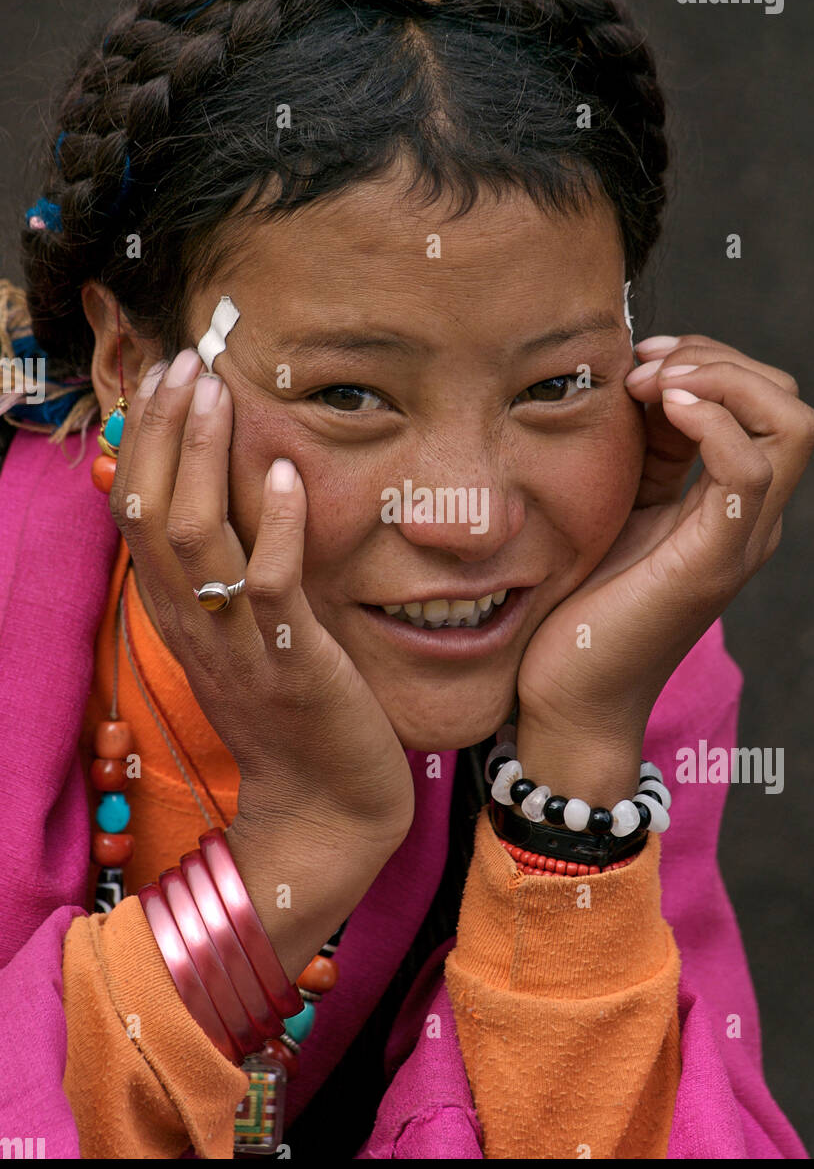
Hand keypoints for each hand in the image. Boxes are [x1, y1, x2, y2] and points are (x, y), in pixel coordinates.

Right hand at [109, 349, 414, 848]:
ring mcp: (236, 643)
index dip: (146, 441)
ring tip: (221, 395)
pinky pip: (272, 586)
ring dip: (207, 459)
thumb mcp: (242, 632)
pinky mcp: (291, 662)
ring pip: (197, 538)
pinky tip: (289, 475)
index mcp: (176, 612)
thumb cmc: (290, 707)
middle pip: (153, 511)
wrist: (324, 805)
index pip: (135, 513)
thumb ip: (226, 569)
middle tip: (188, 363)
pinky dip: (279, 526)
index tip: (165, 379)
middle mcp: (191, 622)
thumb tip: (228, 492)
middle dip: (167, 431)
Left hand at [514, 333, 813, 779]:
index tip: (638, 360)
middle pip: (786, 403)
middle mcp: (746, 519)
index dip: (708, 361)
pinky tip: (663, 406)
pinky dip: (715, 422)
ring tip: (652, 384)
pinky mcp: (712, 564)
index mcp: (723, 504)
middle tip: (644, 366)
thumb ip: (638, 452)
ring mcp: (737, 541)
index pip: (760, 403)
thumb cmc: (575, 606)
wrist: (566, 697)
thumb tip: (636, 376)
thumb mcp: (611, 507)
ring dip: (720, 380)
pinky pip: (749, 472)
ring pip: (789, 426)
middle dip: (717, 360)